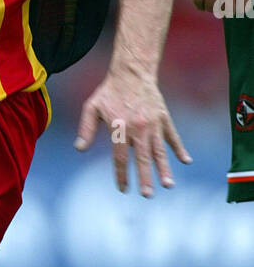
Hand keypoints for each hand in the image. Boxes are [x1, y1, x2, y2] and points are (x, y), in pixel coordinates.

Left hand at [75, 69, 190, 196]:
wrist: (132, 71)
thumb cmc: (109, 92)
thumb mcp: (91, 108)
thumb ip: (86, 129)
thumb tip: (79, 149)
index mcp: (119, 128)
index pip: (120, 158)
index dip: (121, 175)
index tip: (123, 189)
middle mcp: (138, 128)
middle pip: (142, 158)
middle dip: (145, 178)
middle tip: (148, 195)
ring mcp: (153, 124)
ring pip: (159, 150)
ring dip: (164, 169)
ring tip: (168, 185)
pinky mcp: (164, 118)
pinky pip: (173, 136)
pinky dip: (179, 148)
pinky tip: (186, 161)